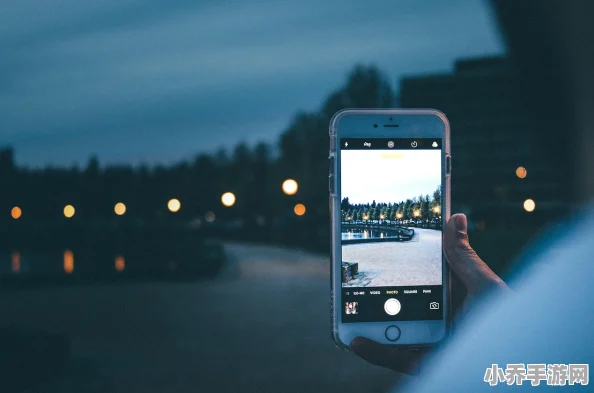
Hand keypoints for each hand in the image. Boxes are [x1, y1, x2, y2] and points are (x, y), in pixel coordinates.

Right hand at [350, 213, 509, 374]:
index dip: (402, 264)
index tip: (382, 248)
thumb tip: (455, 217)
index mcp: (455, 299)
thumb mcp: (486, 287)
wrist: (521, 368)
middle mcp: (441, 321)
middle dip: (377, 293)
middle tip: (355, 277)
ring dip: (367, 321)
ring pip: (393, 331)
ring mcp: (431, 343)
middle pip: (402, 304)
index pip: (423, 277)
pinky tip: (354, 341)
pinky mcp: (425, 365)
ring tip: (347, 307)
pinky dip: (373, 352)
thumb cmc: (513, 326)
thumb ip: (464, 257)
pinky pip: (394, 360)